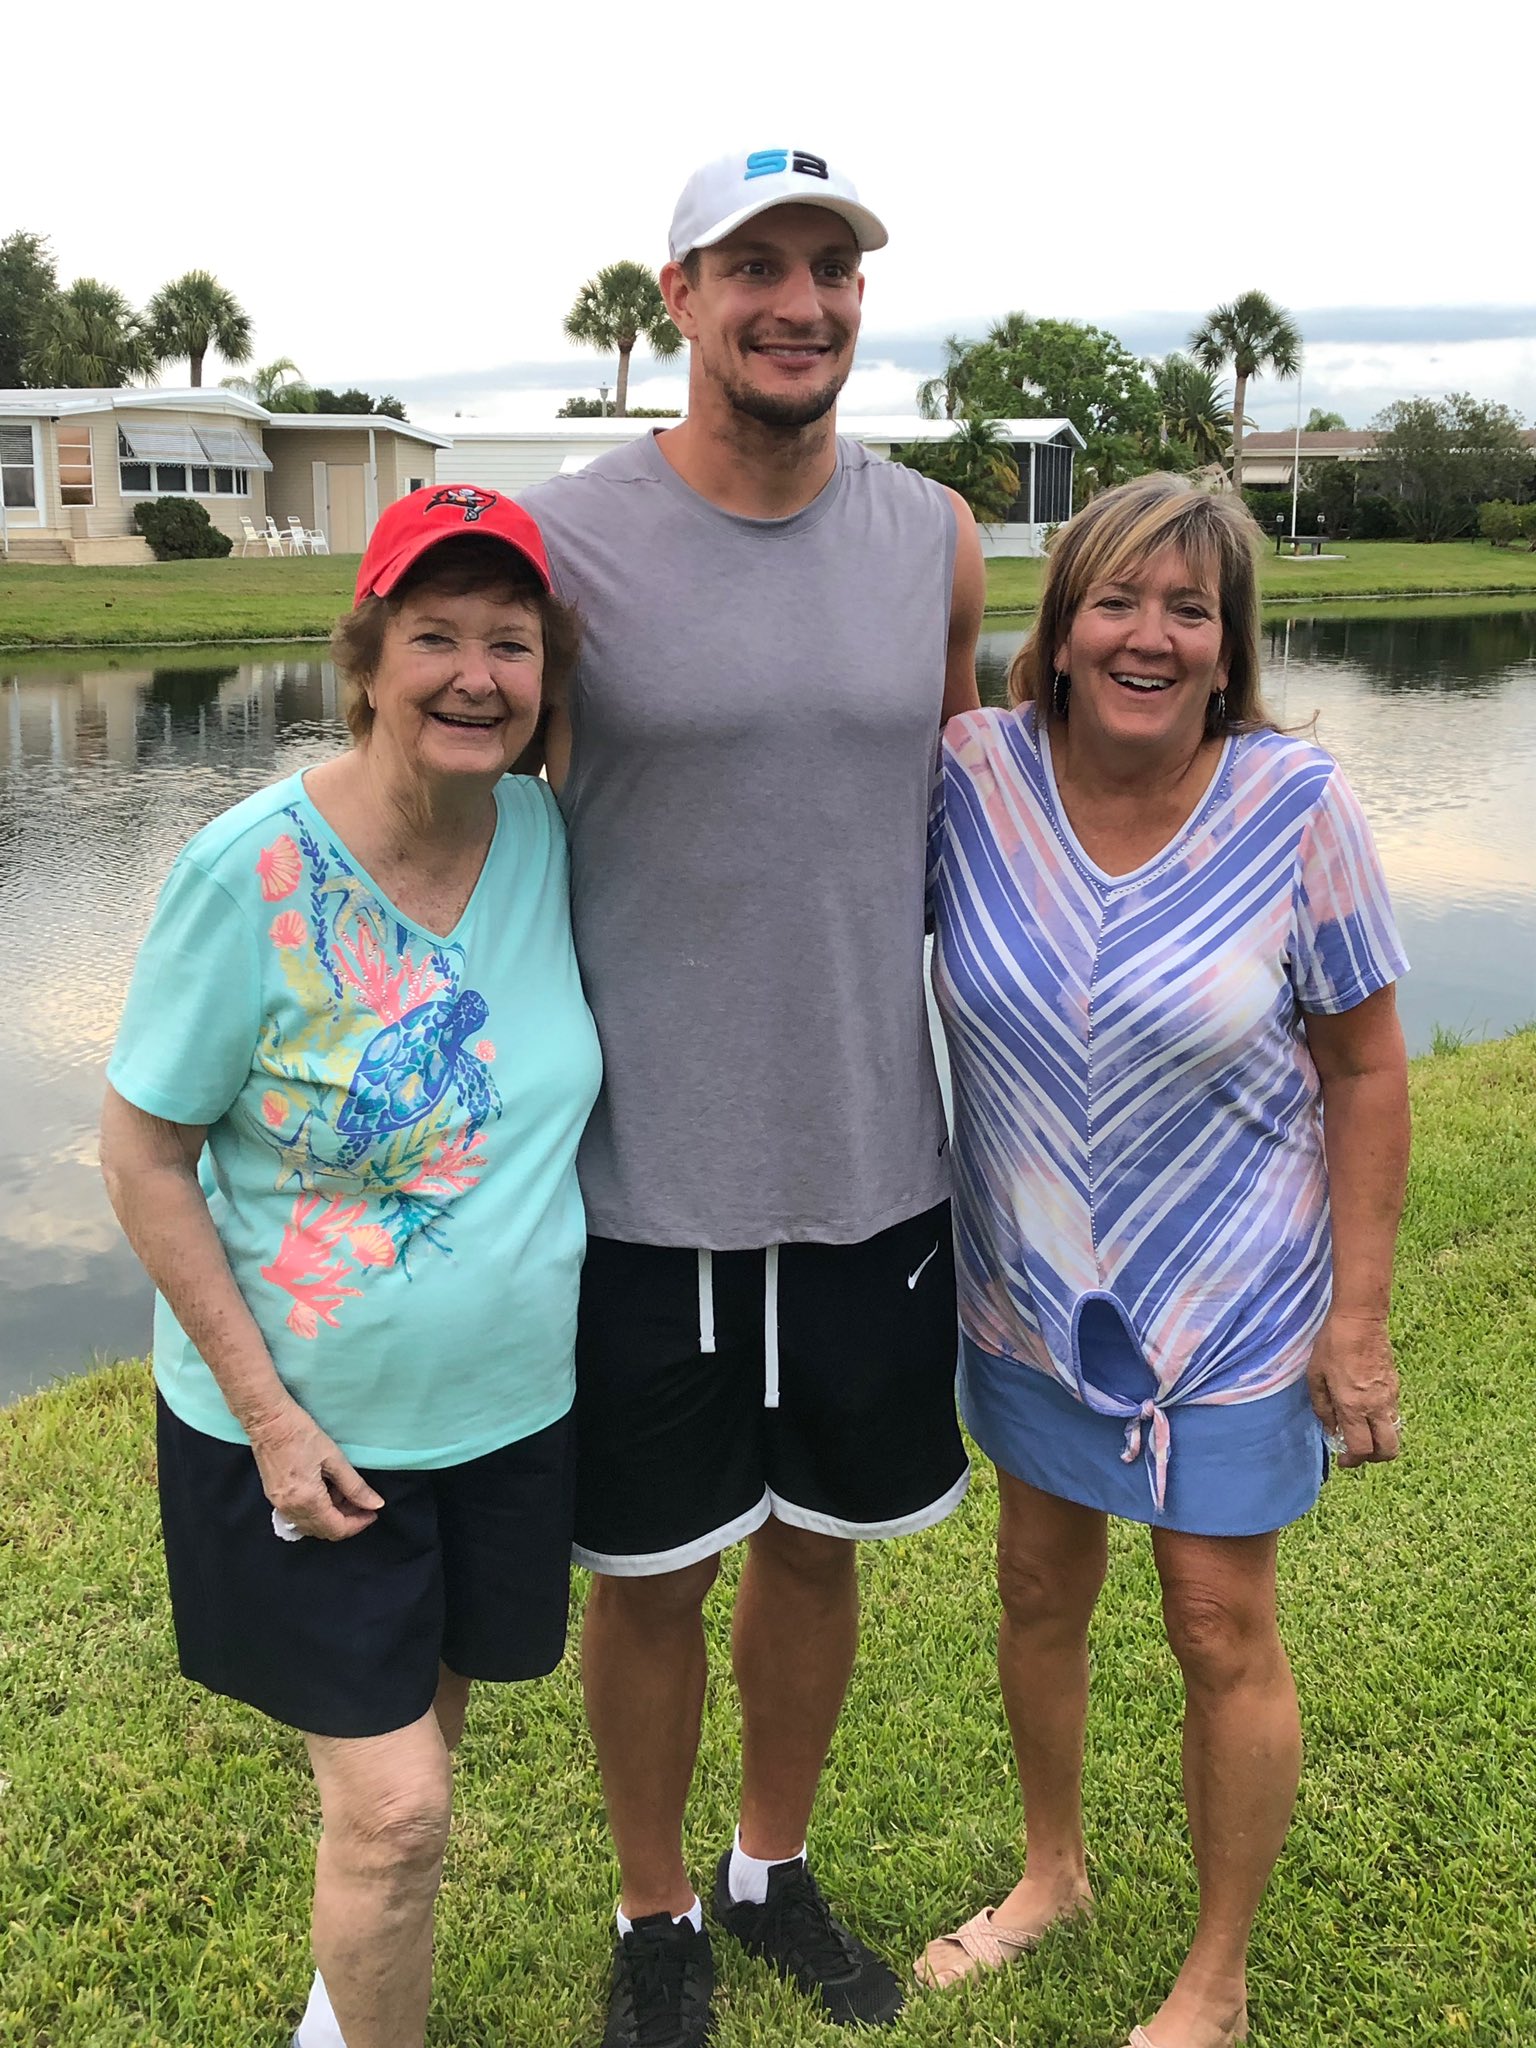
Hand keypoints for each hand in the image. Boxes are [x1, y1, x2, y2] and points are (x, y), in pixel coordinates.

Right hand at [247, 1401, 384, 1539]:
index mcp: (307, 1500)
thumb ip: (355, 1486)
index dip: (358, 1524)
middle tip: (362, 1502)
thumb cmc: (301, 1433)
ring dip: (332, 1516)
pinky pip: (300, 1516)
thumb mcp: (334, 1458)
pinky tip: (326, 1490)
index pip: (337, 1528)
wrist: (267, 1421)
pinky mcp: (275, 1498)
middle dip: (347, 1521)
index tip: (373, 1513)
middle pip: (324, 1531)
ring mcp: (280, 1505)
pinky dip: (317, 1510)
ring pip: (312, 1525)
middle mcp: (291, 1509)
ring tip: (345, 1492)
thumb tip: (375, 1504)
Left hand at [1307, 1311, 1401, 1467]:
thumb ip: (1323, 1408)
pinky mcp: (1395, 1386)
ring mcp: (1390, 1397)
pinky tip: (1366, 1408)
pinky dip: (1382, 1420)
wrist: (1360, 1320)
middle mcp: (1376, 1407)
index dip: (1352, 1461)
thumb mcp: (1315, 1377)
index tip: (1343, 1460)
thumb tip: (1331, 1430)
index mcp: (1353, 1407)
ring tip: (1361, 1430)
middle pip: (1388, 1450)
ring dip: (1380, 1440)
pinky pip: (1393, 1413)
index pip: (1362, 1449)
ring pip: (1394, 1433)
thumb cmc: (1332, 1346)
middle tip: (1358, 1451)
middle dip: (1374, 1458)